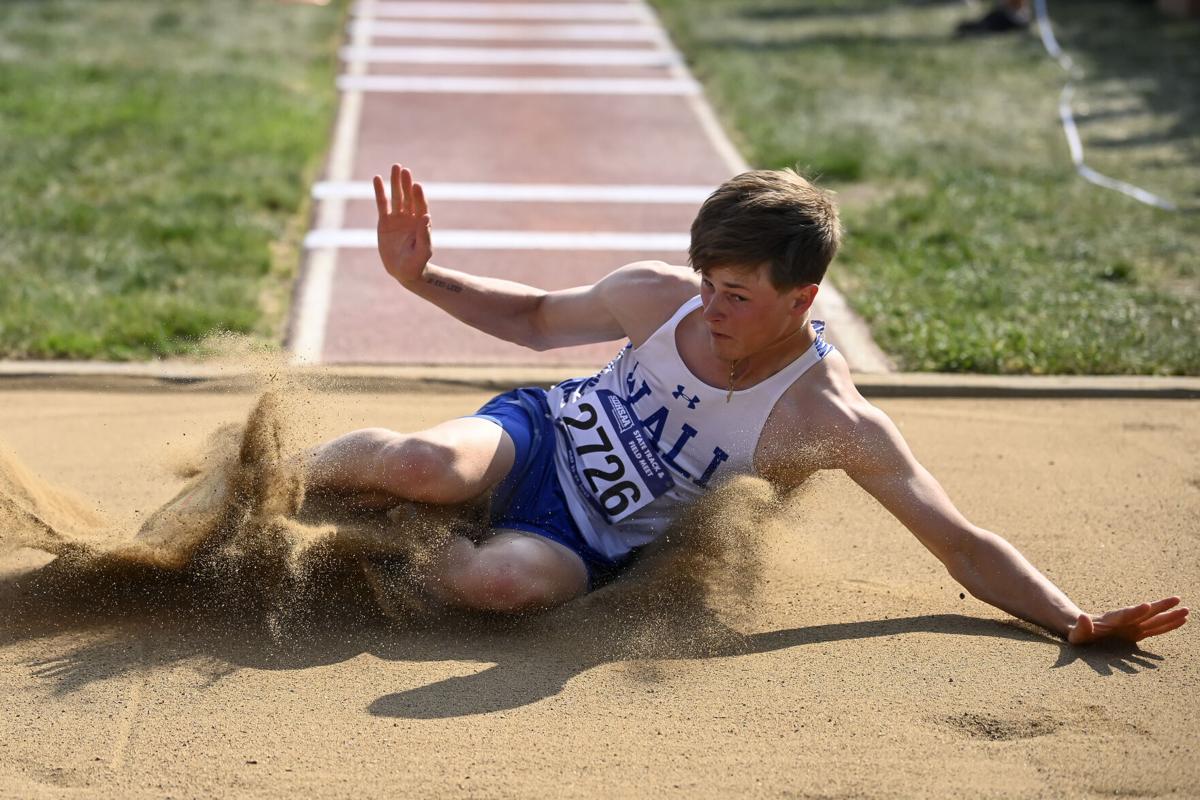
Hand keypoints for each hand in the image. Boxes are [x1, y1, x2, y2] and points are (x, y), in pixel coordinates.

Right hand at [373, 163, 431, 284]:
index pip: (420, 205)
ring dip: (395, 182)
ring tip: (395, 167)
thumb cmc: (417, 263)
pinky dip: (380, 191)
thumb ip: (425, 235)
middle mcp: (410, 217)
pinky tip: (377, 178)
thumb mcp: (423, 251)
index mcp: (422, 222)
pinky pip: (382, 204)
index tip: (416, 185)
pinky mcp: (385, 221)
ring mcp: (397, 217)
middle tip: (403, 169)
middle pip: (408, 196)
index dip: (418, 196)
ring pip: (396, 197)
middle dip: (406, 183)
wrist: (404, 271)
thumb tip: (426, 216)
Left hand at [1067, 596, 1187, 644]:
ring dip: (1169, 615)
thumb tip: (1083, 617)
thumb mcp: (1075, 633)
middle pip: (1144, 613)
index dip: (1135, 611)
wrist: (1081, 628)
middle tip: (1176, 600)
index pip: (1124, 615)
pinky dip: (1168, 625)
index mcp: (1109, 620)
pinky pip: (1155, 629)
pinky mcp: (1136, 632)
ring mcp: (1131, 625)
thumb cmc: (1077, 633)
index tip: (1146, 605)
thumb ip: (1080, 627)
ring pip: (1153, 619)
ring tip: (1186, 610)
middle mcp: (1124, 620)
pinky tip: (1182, 620)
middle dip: (1159, 607)